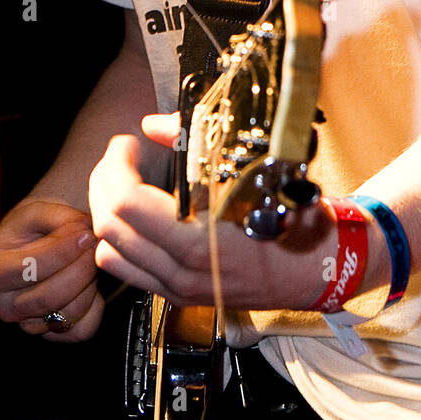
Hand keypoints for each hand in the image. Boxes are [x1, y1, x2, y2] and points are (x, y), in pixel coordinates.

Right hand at [0, 199, 101, 341]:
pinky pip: (82, 329)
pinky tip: (90, 284)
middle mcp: (4, 306)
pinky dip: (95, 306)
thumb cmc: (35, 227)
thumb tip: (81, 232)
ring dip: (89, 282)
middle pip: (49, 296)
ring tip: (91, 258)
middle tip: (95, 243)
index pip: (29, 269)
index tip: (86, 233)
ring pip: (69, 314)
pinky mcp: (53, 335)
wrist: (38, 244)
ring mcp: (27, 325)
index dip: (62, 251)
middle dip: (81, 267)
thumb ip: (56, 216)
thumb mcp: (37, 210)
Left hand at [89, 115, 338, 310]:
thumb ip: (198, 145)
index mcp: (201, 243)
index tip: (127, 143)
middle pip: (110, 225)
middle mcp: (183, 272)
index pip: (128, 205)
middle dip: (104, 180)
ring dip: (105, 208)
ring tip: (121, 180)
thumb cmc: (294, 221)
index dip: (117, 166)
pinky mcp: (176, 294)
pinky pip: (124, 268)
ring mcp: (177, 288)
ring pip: (110, 249)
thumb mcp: (255, 174)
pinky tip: (132, 214)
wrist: (316, 269)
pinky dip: (116, 237)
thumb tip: (154, 125)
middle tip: (121, 155)